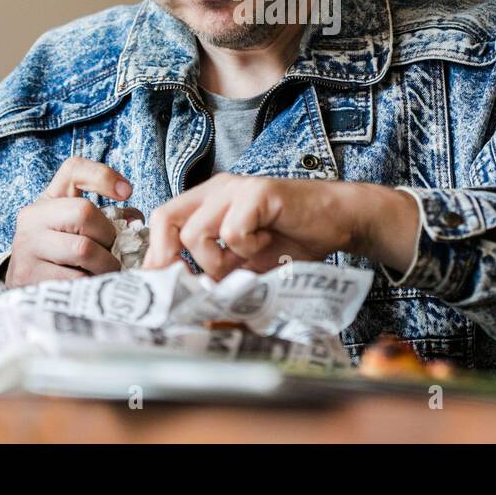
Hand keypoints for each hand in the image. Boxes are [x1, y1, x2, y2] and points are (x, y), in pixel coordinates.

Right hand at [4, 157, 141, 287]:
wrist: (25, 292)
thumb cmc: (63, 256)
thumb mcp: (80, 230)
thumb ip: (110, 219)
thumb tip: (135, 222)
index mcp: (48, 201)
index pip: (73, 169)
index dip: (104, 176)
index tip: (127, 192)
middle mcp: (32, 218)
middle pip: (84, 211)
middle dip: (107, 235)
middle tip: (109, 251)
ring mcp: (27, 247)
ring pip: (83, 249)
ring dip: (105, 264)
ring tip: (102, 272)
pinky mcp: (28, 276)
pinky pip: (76, 279)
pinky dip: (91, 284)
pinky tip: (88, 287)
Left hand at [142, 174, 419, 280]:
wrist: (339, 220)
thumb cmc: (294, 240)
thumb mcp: (247, 263)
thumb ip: (219, 274)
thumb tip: (190, 306)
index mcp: (209, 201)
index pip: (163, 220)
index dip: (156, 254)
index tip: (163, 286)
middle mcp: (217, 189)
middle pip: (166, 219)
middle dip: (169, 258)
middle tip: (190, 282)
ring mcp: (236, 188)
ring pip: (196, 233)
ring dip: (216, 261)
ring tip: (243, 262)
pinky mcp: (257, 193)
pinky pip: (232, 232)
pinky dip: (246, 250)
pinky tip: (266, 244)